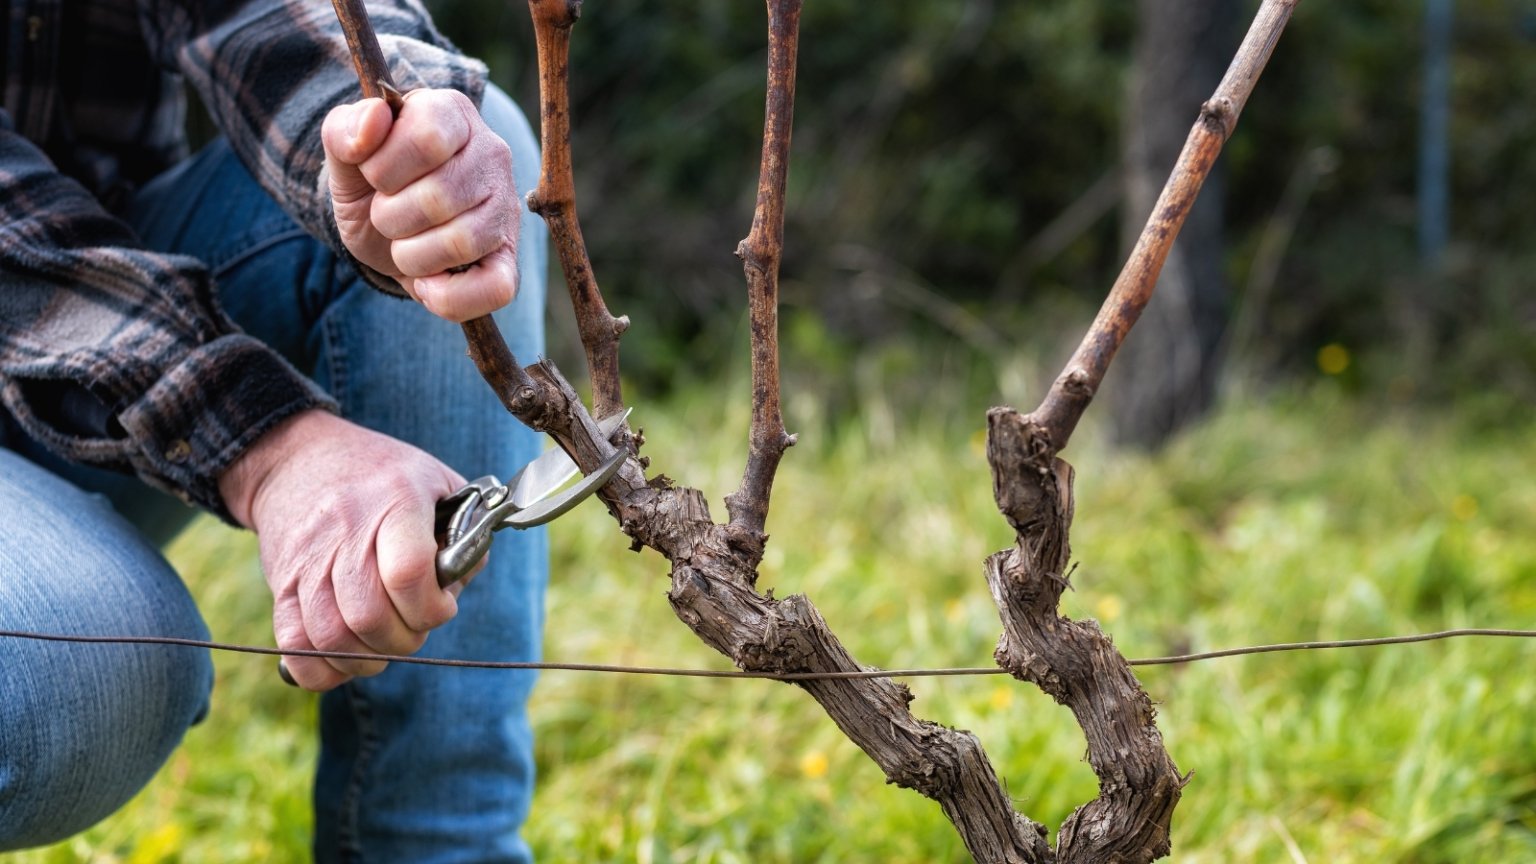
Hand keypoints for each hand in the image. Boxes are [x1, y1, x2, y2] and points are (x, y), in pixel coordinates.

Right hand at [219, 410, 469, 690]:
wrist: (298, 459)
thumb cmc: (385, 477)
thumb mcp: (439, 485)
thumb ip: (463, 539)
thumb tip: (452, 594)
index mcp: (396, 499)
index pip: (408, 573)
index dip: (430, 608)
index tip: (442, 607)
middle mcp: (346, 529)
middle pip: (369, 615)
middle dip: (402, 640)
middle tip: (412, 629)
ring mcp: (307, 558)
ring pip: (330, 637)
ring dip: (365, 660)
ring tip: (381, 645)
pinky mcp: (280, 583)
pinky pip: (292, 645)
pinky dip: (321, 668)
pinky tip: (344, 656)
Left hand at [322, 88, 519, 322]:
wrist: (383, 227)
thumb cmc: (372, 184)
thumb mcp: (344, 157)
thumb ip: (343, 131)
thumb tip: (374, 118)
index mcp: (452, 113)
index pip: (428, 136)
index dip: (386, 167)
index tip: (375, 175)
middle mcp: (492, 155)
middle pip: (439, 197)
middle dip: (391, 217)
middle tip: (388, 214)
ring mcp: (505, 209)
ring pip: (463, 242)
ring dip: (412, 256)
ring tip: (405, 245)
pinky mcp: (510, 259)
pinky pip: (495, 288)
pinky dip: (449, 297)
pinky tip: (427, 284)